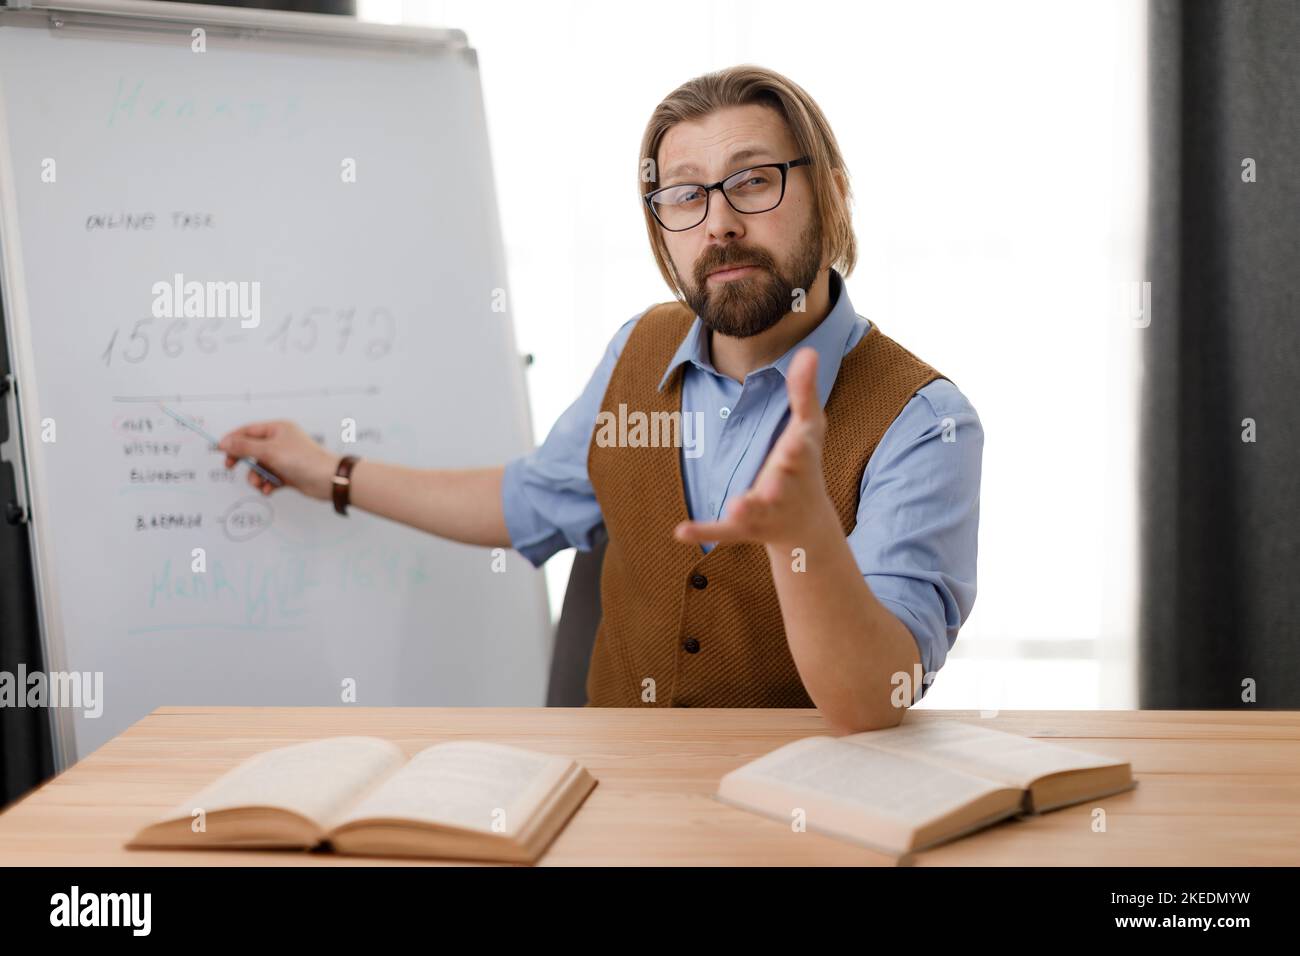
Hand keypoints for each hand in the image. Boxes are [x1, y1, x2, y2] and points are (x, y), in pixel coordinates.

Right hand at [216, 420, 337, 500]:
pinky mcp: (288, 473)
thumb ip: (244, 447)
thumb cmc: (303, 460)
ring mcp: (285, 458)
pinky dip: (266, 484)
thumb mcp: (269, 451)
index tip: (219, 449)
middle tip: (230, 467)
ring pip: (260, 466)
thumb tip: (225, 442)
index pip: (248, 430)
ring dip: (256, 476)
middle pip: (252, 449)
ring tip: (259, 483)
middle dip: (242, 459)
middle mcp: (281, 442)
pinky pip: (269, 478)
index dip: (232, 439)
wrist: (328, 480)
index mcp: (278, 429)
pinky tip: (268, 489)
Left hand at [673, 346, 838, 551]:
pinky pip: (723, 532)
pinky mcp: (744, 529)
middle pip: (781, 486)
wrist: (807, 526)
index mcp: (799, 462)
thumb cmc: (806, 465)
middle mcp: (784, 488)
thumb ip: (804, 391)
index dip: (797, 449)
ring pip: (755, 511)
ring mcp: (764, 511)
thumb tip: (808, 349)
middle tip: (771, 485)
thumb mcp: (809, 428)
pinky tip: (681, 531)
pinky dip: (704, 531)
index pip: (800, 453)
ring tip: (735, 507)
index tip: (794, 443)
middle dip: (778, 486)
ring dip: (745, 509)